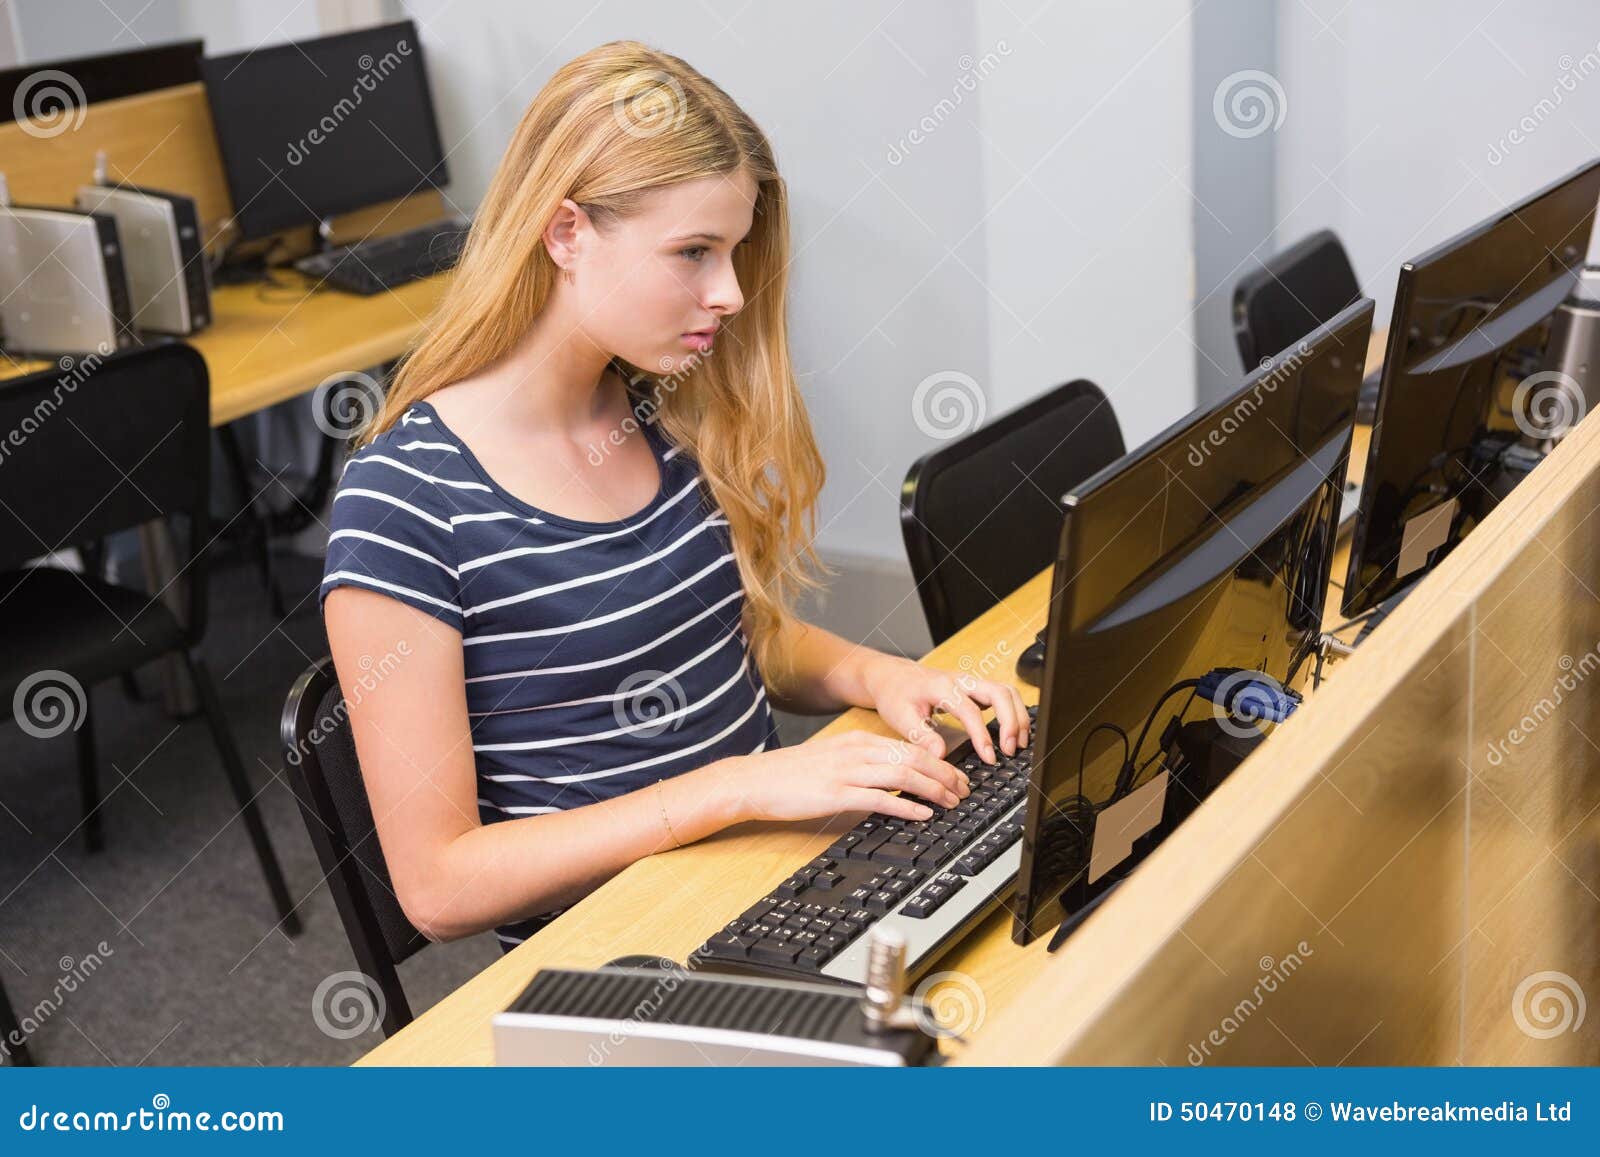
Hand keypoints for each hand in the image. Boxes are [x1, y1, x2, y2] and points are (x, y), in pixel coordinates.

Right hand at [722, 730, 971, 823]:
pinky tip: (922, 814)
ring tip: (952, 802)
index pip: (909, 746)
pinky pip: (880, 798)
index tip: (956, 775)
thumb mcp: (832, 760)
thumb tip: (892, 781)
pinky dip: (907, 805)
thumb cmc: (791, 774)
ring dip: (934, 789)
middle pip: (913, 758)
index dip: (938, 761)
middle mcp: (856, 752)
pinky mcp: (836, 794)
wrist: (755, 780)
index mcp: (857, 741)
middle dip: (945, 774)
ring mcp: (847, 772)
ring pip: (903, 775)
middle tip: (964, 789)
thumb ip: (861, 765)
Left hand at [861, 654, 1030, 762]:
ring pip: (1006, 691)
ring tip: (1019, 744)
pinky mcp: (975, 687)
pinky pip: (1002, 695)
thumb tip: (941, 756)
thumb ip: (921, 736)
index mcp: (942, 687)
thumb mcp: (900, 717)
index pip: (971, 710)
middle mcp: (961, 680)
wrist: (891, 676)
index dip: (983, 735)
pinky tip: (1013, 733)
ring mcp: (971, 682)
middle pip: (1000, 692)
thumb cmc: (895, 695)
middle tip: (1011, 750)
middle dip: (1012, 721)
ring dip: (1018, 716)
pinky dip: (1014, 712)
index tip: (990, 757)